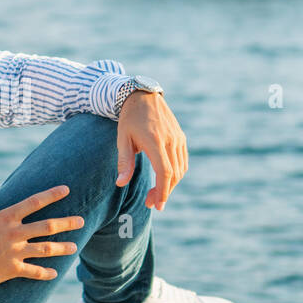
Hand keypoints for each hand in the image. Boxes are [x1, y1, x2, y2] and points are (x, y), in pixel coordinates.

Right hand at [0, 185, 84, 286]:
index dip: (52, 195)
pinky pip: (34, 272)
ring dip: (62, 248)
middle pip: (48, 226)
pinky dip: (45, 273)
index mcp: (7, 217)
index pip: (34, 202)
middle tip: (82, 221)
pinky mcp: (13, 269)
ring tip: (75, 247)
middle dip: (67, 223)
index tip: (66, 190)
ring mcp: (16, 252)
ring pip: (46, 249)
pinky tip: (55, 273)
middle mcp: (15, 234)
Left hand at [116, 91, 186, 210]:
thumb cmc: (129, 119)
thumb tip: (120, 183)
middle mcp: (171, 140)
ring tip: (156, 194)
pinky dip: (176, 174)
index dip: (163, 191)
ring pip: (180, 169)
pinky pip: (182, 161)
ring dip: (170, 185)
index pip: (164, 172)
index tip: (157, 205)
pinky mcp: (181, 137)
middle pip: (174, 174)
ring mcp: (178, 138)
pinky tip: (164, 179)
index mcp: (155, 141)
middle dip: (164, 192)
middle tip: (151, 203)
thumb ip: (124, 162)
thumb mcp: (122, 139)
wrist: (143, 96)